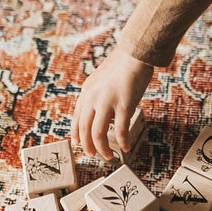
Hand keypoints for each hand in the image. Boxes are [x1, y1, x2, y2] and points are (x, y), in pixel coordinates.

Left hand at [71, 45, 153, 159]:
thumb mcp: (100, 79)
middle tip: (93, 154)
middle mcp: (93, 98)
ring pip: (99, 133)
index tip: (79, 143)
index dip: (77, 134)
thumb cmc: (122, 65)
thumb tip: (101, 111)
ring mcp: (107, 102)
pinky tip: (126, 147)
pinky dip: (123, 141)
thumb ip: (97, 95)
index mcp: (87, 92)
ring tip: (109, 156)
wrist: (135, 54)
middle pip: (85, 129)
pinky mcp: (123, 105)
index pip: (76, 118)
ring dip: (103, 148)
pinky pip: (121, 129)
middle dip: (88, 145)